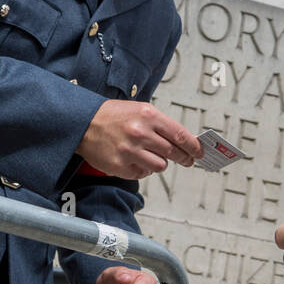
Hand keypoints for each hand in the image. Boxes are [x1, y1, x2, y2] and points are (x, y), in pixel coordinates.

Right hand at [77, 100, 201, 178]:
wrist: (83, 123)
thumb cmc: (114, 115)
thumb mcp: (140, 110)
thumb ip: (162, 125)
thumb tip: (185, 140)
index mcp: (149, 116)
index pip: (181, 136)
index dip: (194, 147)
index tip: (199, 152)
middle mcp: (140, 133)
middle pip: (173, 152)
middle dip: (184, 158)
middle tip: (187, 160)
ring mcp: (130, 151)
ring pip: (160, 166)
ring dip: (160, 163)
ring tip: (152, 155)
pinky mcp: (120, 166)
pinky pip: (143, 173)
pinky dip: (144, 169)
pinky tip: (137, 160)